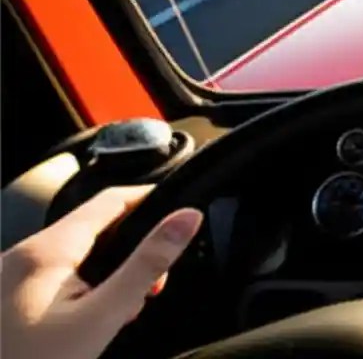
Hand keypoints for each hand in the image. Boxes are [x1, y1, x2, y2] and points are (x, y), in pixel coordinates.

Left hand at [0, 186, 202, 358]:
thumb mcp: (104, 315)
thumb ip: (147, 264)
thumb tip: (186, 219)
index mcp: (46, 249)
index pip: (110, 200)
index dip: (149, 201)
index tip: (178, 215)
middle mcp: (21, 254)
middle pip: (94, 230)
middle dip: (131, 252)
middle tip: (152, 287)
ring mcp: (9, 275)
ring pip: (76, 255)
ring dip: (108, 275)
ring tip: (122, 310)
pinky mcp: (7, 296)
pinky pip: (55, 276)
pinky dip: (83, 288)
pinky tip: (90, 319)